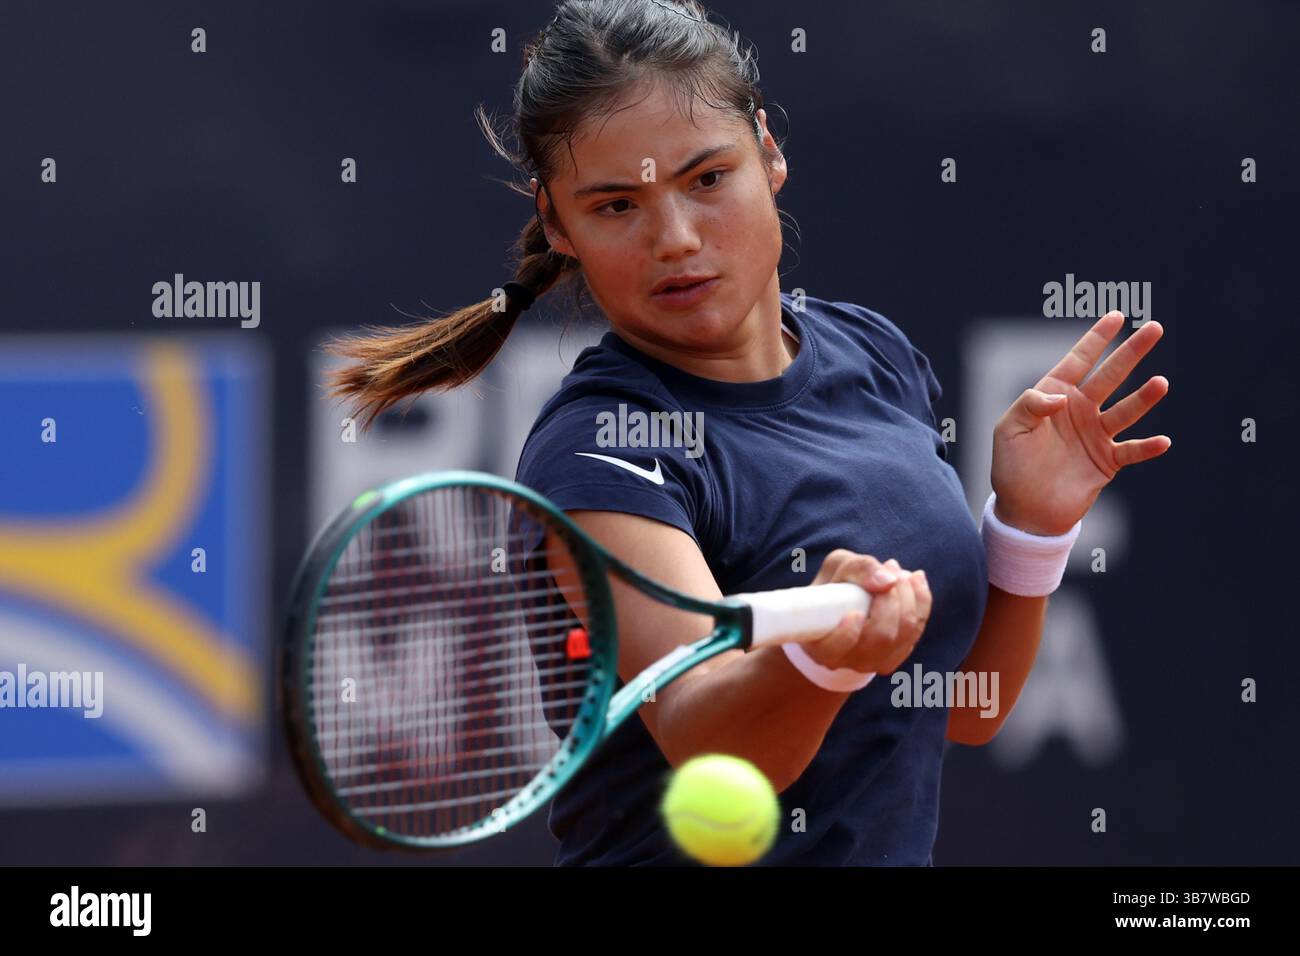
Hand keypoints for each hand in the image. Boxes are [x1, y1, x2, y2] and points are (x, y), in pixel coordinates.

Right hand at [803, 551, 930, 673]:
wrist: (842, 602)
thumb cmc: (835, 584)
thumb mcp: (837, 566)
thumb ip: (858, 569)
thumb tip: (888, 581)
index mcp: (821, 645)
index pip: (834, 650)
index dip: (847, 634)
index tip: (855, 611)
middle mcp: (846, 661)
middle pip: (881, 637)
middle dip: (891, 599)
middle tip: (888, 566)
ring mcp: (874, 662)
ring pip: (905, 632)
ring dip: (909, 595)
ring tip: (898, 572)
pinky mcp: (897, 654)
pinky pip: (918, 629)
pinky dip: (921, 600)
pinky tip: (914, 579)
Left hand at [991, 311, 1170, 534]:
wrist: (1025, 509)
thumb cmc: (1011, 466)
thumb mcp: (1008, 431)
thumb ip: (1029, 406)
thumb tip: (1061, 398)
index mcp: (1054, 395)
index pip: (1078, 360)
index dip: (1096, 338)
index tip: (1117, 316)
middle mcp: (1080, 410)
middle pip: (1111, 375)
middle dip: (1131, 352)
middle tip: (1154, 328)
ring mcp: (1096, 434)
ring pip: (1126, 410)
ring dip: (1144, 398)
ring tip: (1160, 384)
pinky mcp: (1107, 461)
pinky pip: (1132, 450)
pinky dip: (1147, 447)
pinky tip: (1162, 441)